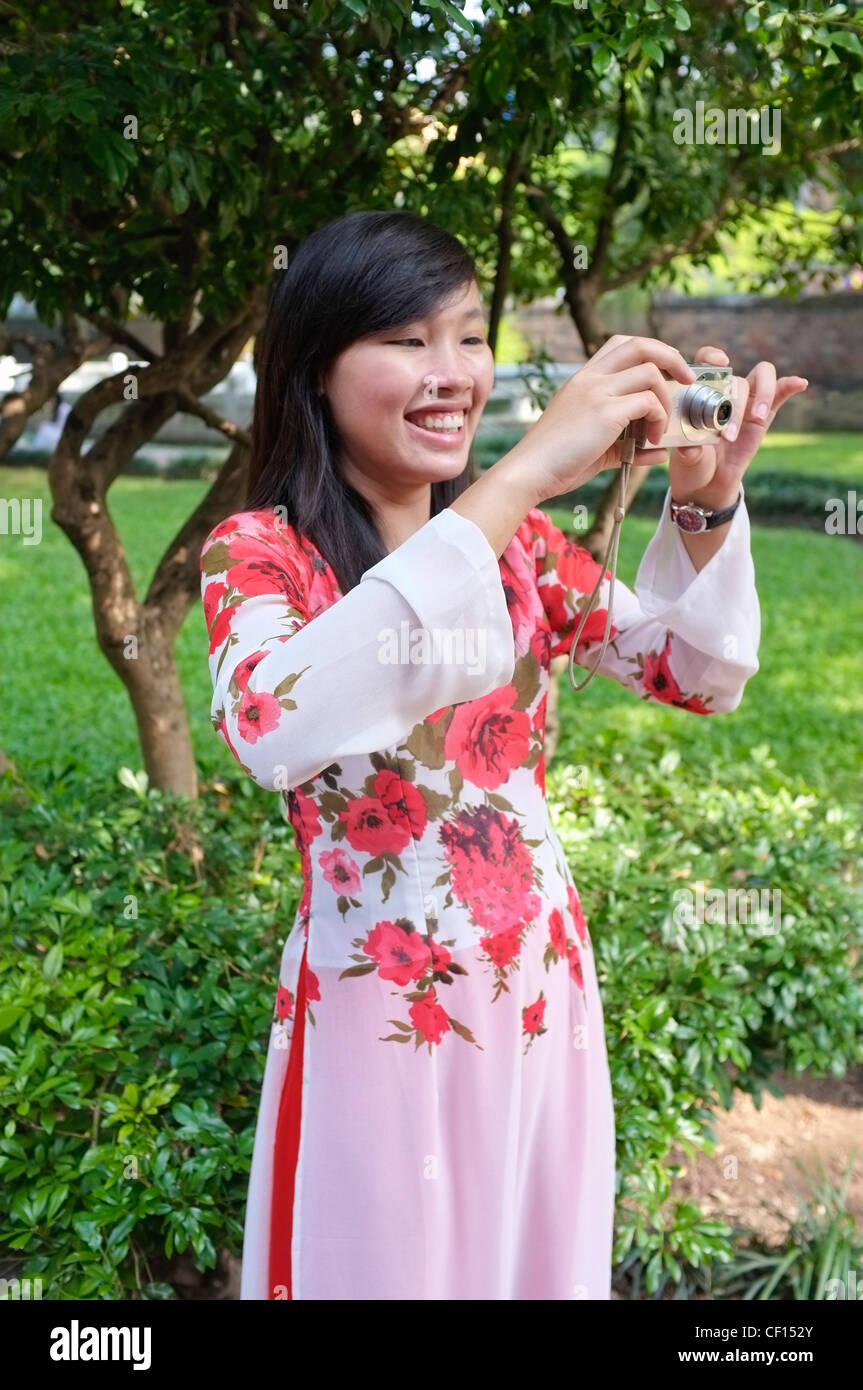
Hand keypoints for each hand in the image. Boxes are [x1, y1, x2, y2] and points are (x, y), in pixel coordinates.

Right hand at [510, 333, 696, 504]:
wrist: (529, 472)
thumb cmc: (556, 463)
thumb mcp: (595, 446)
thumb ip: (626, 445)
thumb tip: (660, 452)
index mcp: (583, 380)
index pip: (622, 344)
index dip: (652, 352)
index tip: (668, 373)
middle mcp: (590, 378)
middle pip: (641, 345)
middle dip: (673, 358)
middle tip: (686, 380)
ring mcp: (597, 391)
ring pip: (651, 372)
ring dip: (665, 400)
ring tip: (660, 429)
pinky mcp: (605, 411)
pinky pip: (648, 402)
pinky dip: (659, 420)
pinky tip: (652, 443)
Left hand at [668, 346, 808, 506]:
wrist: (708, 483)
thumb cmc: (693, 464)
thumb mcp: (686, 460)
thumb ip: (689, 452)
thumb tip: (691, 449)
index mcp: (700, 394)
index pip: (706, 362)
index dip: (713, 357)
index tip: (720, 364)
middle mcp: (724, 391)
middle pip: (737, 379)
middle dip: (735, 407)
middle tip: (728, 435)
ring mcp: (746, 401)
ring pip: (761, 377)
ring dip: (763, 394)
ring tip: (757, 418)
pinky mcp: (764, 414)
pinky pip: (781, 393)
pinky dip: (790, 385)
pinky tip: (800, 384)